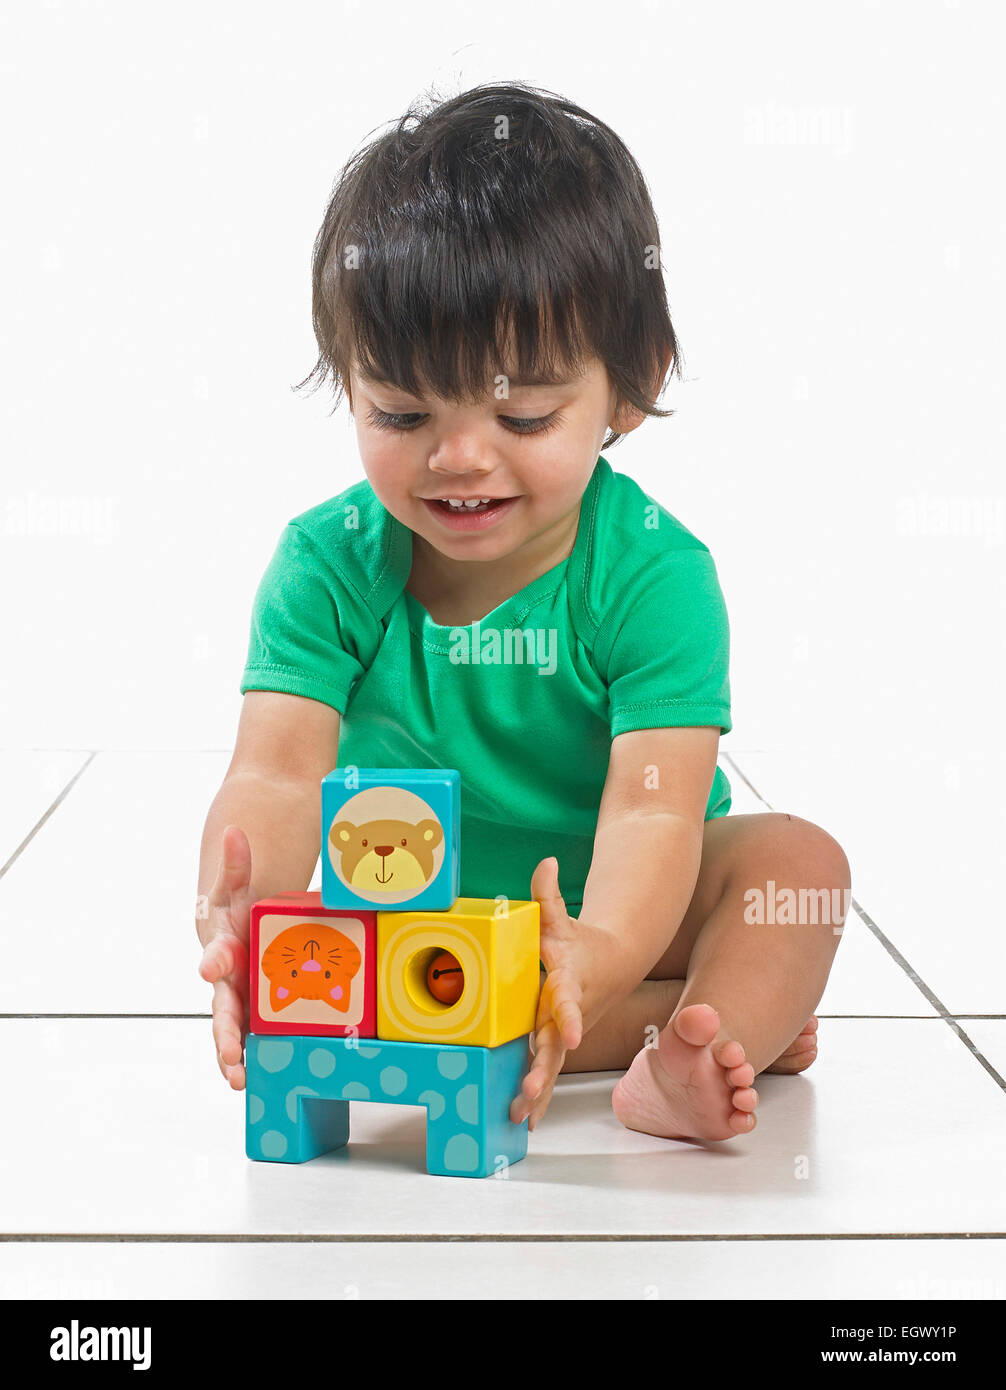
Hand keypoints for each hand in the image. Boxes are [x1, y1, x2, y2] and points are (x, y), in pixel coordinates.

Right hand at [197, 825, 253, 1089]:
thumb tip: (236, 833)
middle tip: (230, 1054)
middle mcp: (228, 982)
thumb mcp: (239, 886)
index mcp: (223, 949)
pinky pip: (255, 1039)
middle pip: (223, 1010)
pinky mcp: (257, 1014)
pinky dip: (257, 1058)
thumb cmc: (237, 910)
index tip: (211, 967)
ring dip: (236, 1056)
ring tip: (241, 1080)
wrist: (237, 929)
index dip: (214, 960)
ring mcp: (242, 1002)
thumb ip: (237, 864)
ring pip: (235, 1033)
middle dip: (225, 1033)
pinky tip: (265, 1078)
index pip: (216, 955)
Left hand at [509, 856, 585, 1130]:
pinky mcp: (558, 1042)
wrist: (611, 964)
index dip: (568, 1016)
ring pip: (550, 1064)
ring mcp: (564, 1031)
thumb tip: (545, 862)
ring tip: (519, 1114)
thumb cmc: (577, 942)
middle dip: (542, 1068)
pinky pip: (548, 1070)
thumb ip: (548, 895)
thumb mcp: (560, 918)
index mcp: (568, 982)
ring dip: (537, 1090)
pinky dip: (539, 1096)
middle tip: (528, 1089)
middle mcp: (567, 1012)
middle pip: (554, 1043)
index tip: (572, 1037)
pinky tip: (525, 1120)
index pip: (568, 1000)